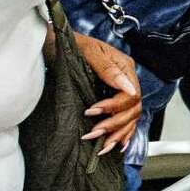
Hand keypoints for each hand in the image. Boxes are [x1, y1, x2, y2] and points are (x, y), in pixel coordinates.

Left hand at [74, 32, 141, 155]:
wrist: (56, 44)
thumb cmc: (70, 46)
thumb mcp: (89, 52)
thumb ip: (108, 69)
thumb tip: (128, 88)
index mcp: (124, 67)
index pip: (131, 95)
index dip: (113, 107)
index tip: (91, 112)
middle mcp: (126, 80)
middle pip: (133, 109)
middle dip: (114, 124)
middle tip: (93, 133)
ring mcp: (121, 91)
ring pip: (131, 118)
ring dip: (117, 134)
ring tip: (101, 146)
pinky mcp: (112, 100)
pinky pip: (126, 121)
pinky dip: (123, 134)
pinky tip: (116, 145)